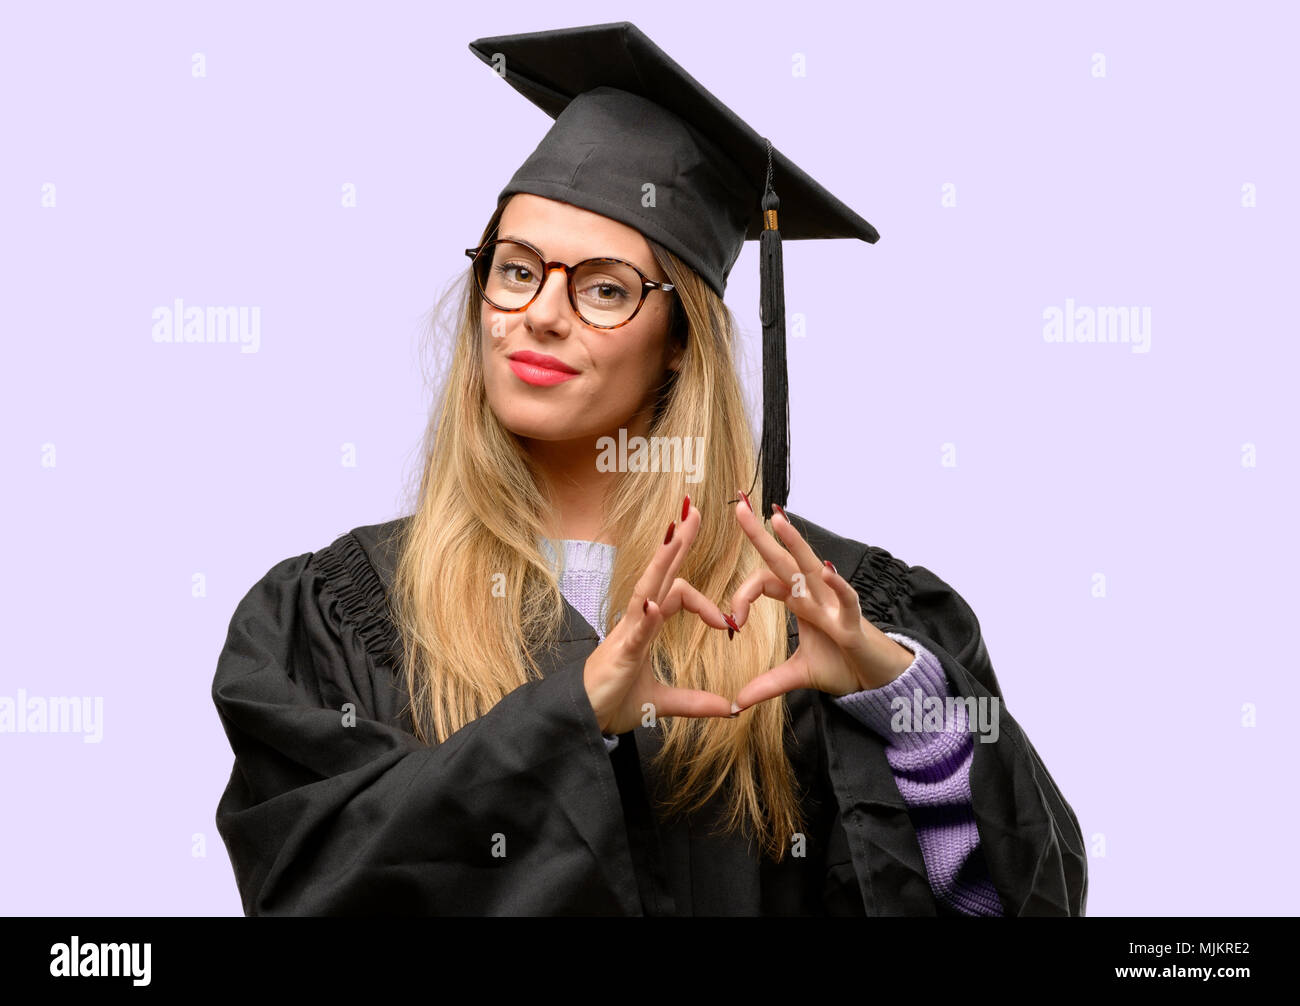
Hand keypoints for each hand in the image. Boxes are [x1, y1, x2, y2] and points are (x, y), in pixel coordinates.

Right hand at [583, 495, 737, 735]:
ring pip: (646, 589)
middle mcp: (636, 622)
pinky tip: (656, 607)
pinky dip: (647, 619)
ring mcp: (627, 634)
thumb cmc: (611, 702)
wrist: (582, 720)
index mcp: (646, 627)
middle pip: (660, 574)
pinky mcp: (620, 655)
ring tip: (675, 536)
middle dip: (677, 542)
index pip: (675, 594)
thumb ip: (694, 702)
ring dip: (661, 562)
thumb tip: (728, 708)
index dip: (704, 603)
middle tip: (693, 510)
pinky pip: (635, 631)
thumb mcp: (661, 703)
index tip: (729, 624)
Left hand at [726, 493, 915, 710]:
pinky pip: (846, 599)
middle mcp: (814, 595)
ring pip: (812, 567)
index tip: (731, 624)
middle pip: (782, 560)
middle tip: (738, 506)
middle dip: (760, 535)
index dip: (743, 596)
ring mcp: (834, 604)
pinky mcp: (853, 622)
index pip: (765, 581)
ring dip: (795, 543)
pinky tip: (827, 570)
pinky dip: (838, 585)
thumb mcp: (799, 676)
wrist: (878, 679)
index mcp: (799, 601)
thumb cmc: (843, 665)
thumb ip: (767, 685)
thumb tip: (736, 703)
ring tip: (776, 519)